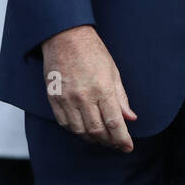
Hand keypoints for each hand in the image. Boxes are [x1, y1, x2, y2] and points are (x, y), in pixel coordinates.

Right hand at [41, 24, 136, 150]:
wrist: (65, 37)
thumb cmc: (92, 51)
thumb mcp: (113, 72)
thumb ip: (121, 98)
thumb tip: (131, 118)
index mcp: (102, 88)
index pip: (114, 122)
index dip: (122, 139)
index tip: (128, 147)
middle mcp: (84, 97)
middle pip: (97, 130)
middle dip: (109, 142)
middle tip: (116, 144)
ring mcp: (67, 99)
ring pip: (80, 131)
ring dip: (92, 139)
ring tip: (101, 139)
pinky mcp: (54, 99)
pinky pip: (64, 123)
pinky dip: (76, 131)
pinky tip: (84, 130)